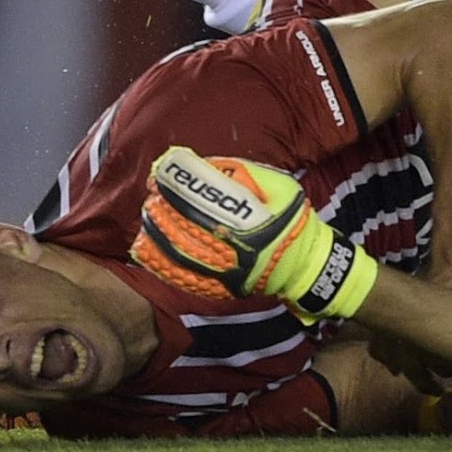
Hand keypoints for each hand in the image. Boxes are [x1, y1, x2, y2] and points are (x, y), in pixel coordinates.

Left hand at [131, 146, 377, 323]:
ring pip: (179, 254)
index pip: (202, 199)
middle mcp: (232, 249)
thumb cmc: (290, 218)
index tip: (160, 174)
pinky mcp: (216, 287)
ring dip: (159, 234)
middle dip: (164, 209)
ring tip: (148, 217)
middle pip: (186, 227)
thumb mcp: (278, 185)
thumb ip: (244, 171)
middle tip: (151, 194)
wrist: (303, 263)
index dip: (178, 186)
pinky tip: (148, 248)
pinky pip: (181, 276)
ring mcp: (222, 272)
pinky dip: (161, 262)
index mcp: (248, 221)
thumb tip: (207, 163)